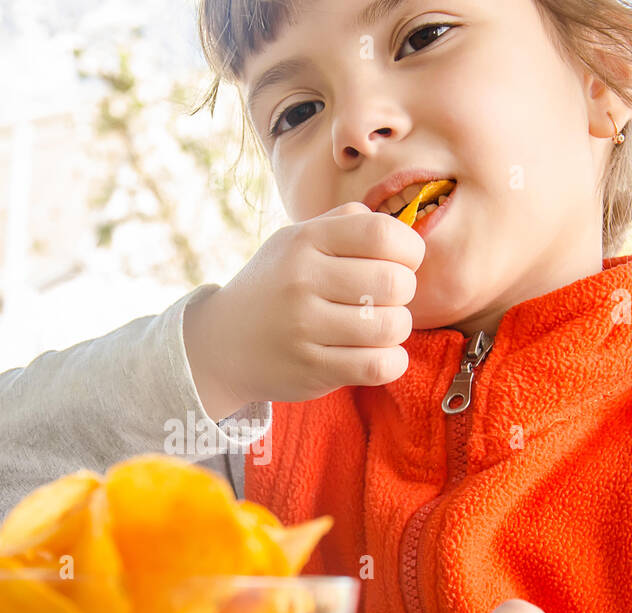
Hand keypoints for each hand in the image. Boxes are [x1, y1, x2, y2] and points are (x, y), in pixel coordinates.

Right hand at [182, 202, 426, 419]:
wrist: (221, 345)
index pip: (381, 234)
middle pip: (395, 282)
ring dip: (398, 328)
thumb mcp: (294, 241)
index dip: (409, 249)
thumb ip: (344, 223)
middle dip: (404, 291)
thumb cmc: (275, 287)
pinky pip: (379, 366)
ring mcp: (304, 329)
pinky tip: (379, 355)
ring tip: (379, 327)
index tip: (403, 262)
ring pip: (392, 327)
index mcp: (304, 241)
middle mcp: (302, 281)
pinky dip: (393, 361)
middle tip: (386, 298)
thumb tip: (399, 226)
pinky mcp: (311, 370)